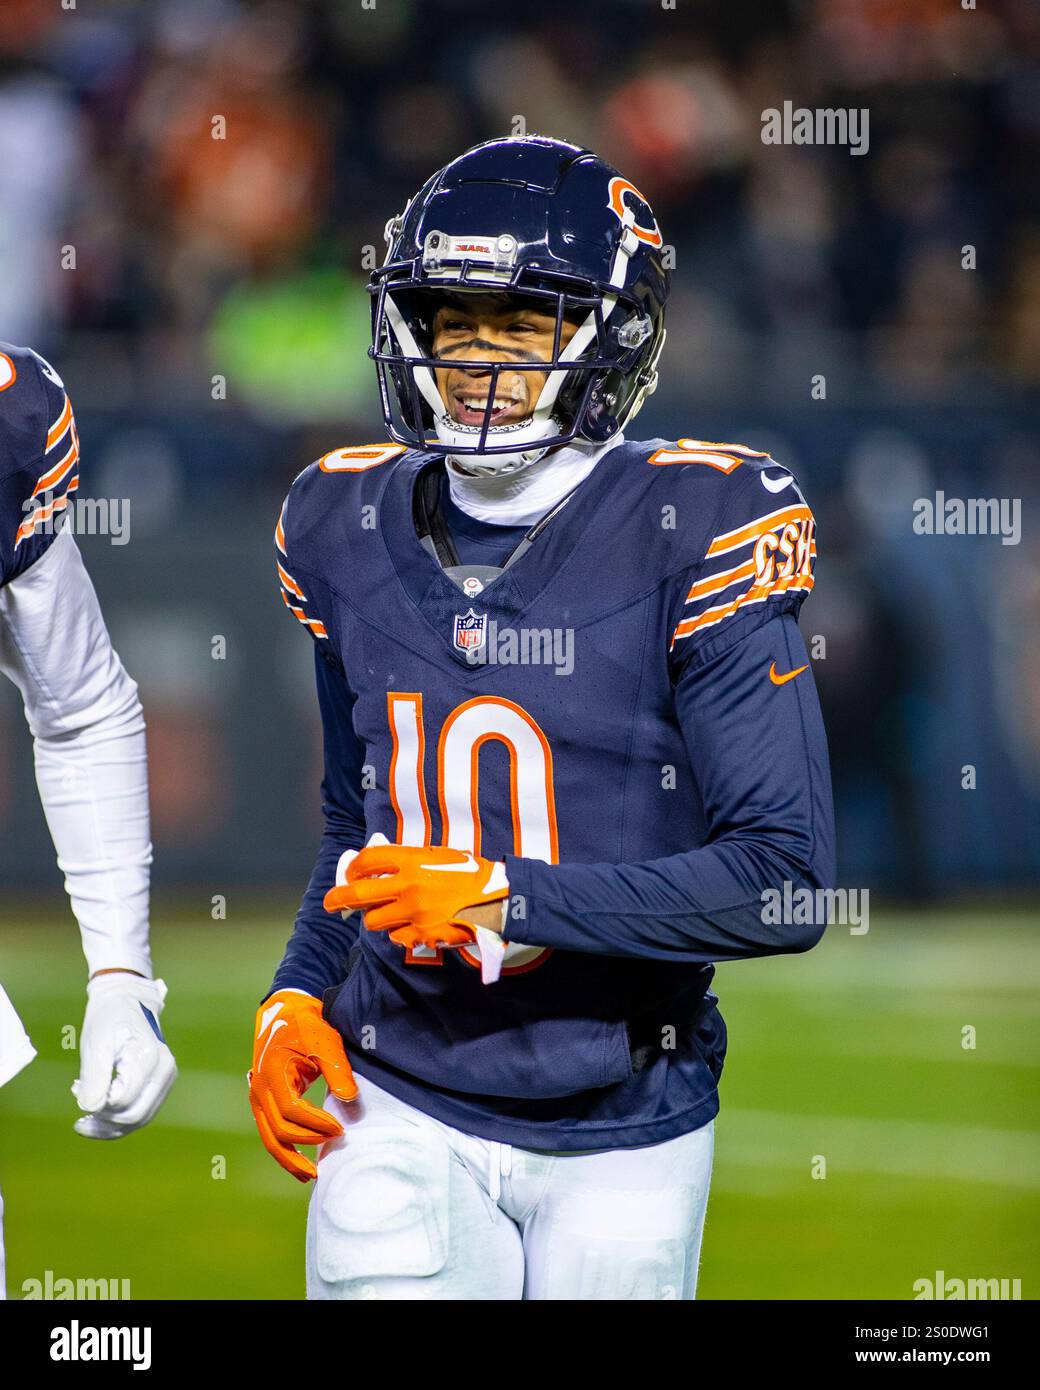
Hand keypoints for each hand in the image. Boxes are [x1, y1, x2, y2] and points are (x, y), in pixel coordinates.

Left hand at [73, 973, 176, 1139]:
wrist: (126, 1000)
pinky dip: (119, 1120)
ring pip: (140, 1119)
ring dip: (110, 1125)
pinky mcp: (162, 1083)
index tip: (77, 1089)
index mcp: (150, 1058)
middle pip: (134, 1116)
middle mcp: (165, 1070)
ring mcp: (167, 1078)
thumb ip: (94, 1078)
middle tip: (79, 1109)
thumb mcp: (96, 1044)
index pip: (122, 1101)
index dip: (98, 1105)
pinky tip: (98, 1114)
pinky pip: (143, 1111)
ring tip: (84, 1118)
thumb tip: (90, 1109)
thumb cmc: (108, 1019)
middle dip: (103, 1121)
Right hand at [248, 989, 357, 1182]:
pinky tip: (301, 1164)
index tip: (340, 1127)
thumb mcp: (324, 1040)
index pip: (291, 1110)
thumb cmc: (307, 1025)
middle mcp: (259, 1090)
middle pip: (279, 1130)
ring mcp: (258, 1099)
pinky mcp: (263, 1104)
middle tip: (338, 1140)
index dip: (316, 1123)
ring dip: (290, 1160)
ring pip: (270, 1139)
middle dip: (308, 1141)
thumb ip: (337, 1070)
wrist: (286, 1012)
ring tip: (312, 1176)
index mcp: (272, 1074)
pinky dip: (285, 1151)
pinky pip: (271, 1134)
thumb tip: (350, 1100)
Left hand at [323, 840, 507, 951]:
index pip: (368, 861)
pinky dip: (398, 931)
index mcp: (413, 861)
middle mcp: (409, 887)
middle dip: (338, 898)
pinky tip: (411, 925)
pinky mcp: (421, 935)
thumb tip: (379, 867)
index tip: (350, 873)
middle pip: (358, 894)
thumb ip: (409, 860)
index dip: (353, 867)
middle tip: (331, 902)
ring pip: (373, 920)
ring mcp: (413, 913)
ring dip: (373, 917)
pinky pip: (396, 936)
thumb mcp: (438, 856)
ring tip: (383, 913)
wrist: (497, 900)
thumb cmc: (469, 874)